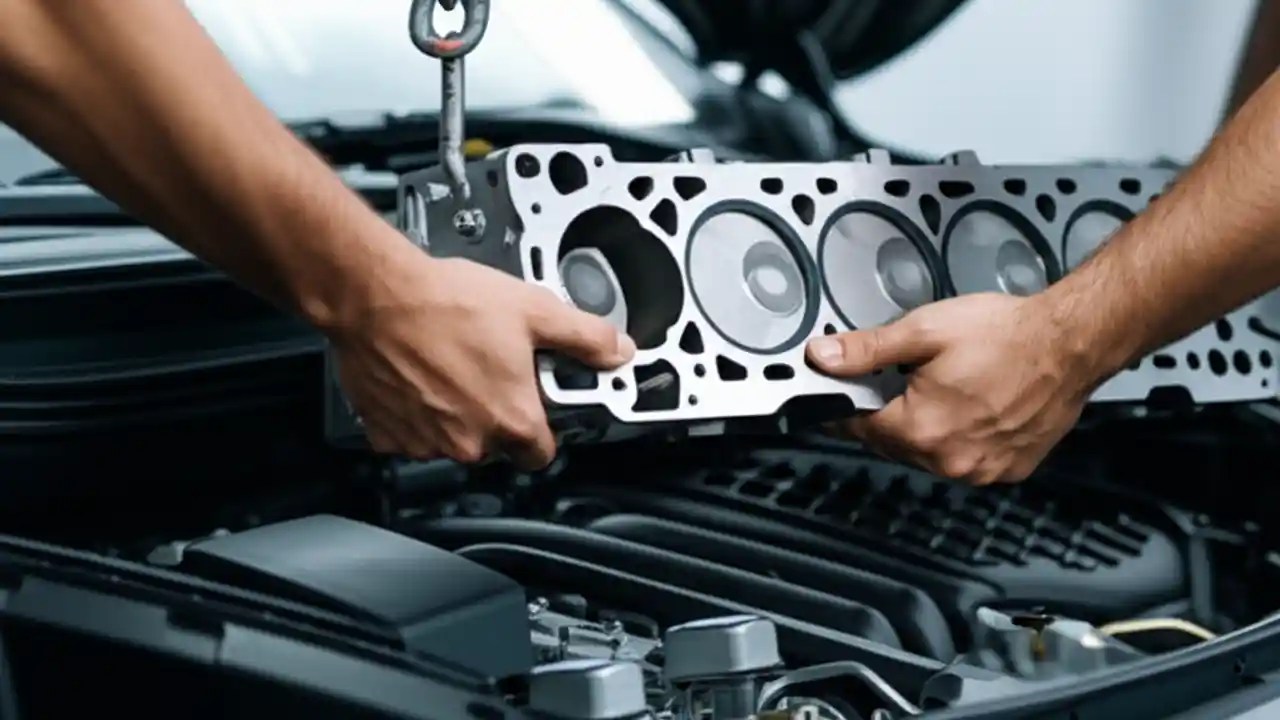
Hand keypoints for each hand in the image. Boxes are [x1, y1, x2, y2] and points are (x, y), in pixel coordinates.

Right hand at [328, 255, 634, 469]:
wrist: (375, 294)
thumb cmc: (446, 302)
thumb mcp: (534, 310)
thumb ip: (585, 337)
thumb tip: (617, 351)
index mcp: (512, 419)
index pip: (541, 453)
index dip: (541, 429)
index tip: (533, 405)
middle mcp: (469, 442)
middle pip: (495, 446)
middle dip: (494, 414)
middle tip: (486, 370)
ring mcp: (425, 442)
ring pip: (452, 441)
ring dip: (454, 413)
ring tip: (449, 365)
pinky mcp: (386, 434)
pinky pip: (410, 434)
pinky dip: (415, 412)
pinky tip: (418, 375)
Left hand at [805, 293, 1096, 484]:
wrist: (1070, 343)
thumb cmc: (1005, 335)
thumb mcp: (923, 331)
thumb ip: (866, 350)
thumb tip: (822, 358)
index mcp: (921, 430)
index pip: (858, 427)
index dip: (845, 406)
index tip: (842, 393)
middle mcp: (949, 460)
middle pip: (891, 443)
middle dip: (886, 414)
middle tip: (899, 379)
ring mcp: (980, 470)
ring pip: (926, 454)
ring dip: (922, 429)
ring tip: (942, 390)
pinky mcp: (1006, 469)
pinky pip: (963, 460)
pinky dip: (957, 439)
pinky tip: (970, 408)